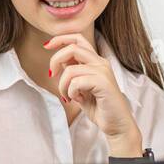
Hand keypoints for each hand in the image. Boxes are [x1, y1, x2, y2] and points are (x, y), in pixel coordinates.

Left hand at [44, 32, 142, 155]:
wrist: (117, 124)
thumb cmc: (99, 107)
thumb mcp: (80, 88)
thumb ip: (72, 74)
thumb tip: (59, 62)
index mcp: (95, 61)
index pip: (78, 39)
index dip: (60, 39)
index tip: (46, 46)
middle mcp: (100, 63)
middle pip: (72, 48)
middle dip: (55, 60)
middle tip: (51, 75)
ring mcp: (103, 71)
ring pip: (71, 69)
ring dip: (62, 85)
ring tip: (68, 96)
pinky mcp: (103, 82)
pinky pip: (76, 82)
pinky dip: (71, 92)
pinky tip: (77, 99)